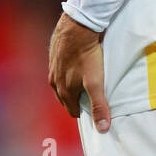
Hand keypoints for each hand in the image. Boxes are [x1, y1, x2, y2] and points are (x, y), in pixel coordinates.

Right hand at [48, 12, 110, 130]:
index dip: (84, 113)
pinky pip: (61, 68)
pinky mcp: (54, 54)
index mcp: (64, 91)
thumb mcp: (96, 83)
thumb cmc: (87, 55)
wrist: (77, 26)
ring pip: (61, 83)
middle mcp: (55, 80)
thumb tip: (102, 129)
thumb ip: (99, 106)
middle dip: (77, 101)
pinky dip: (68, 72)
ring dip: (71, 86)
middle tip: (90, 100)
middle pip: (66, 98)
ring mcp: (53, 67)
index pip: (72, 110)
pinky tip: (76, 67)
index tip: (93, 113)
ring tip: (84, 84)